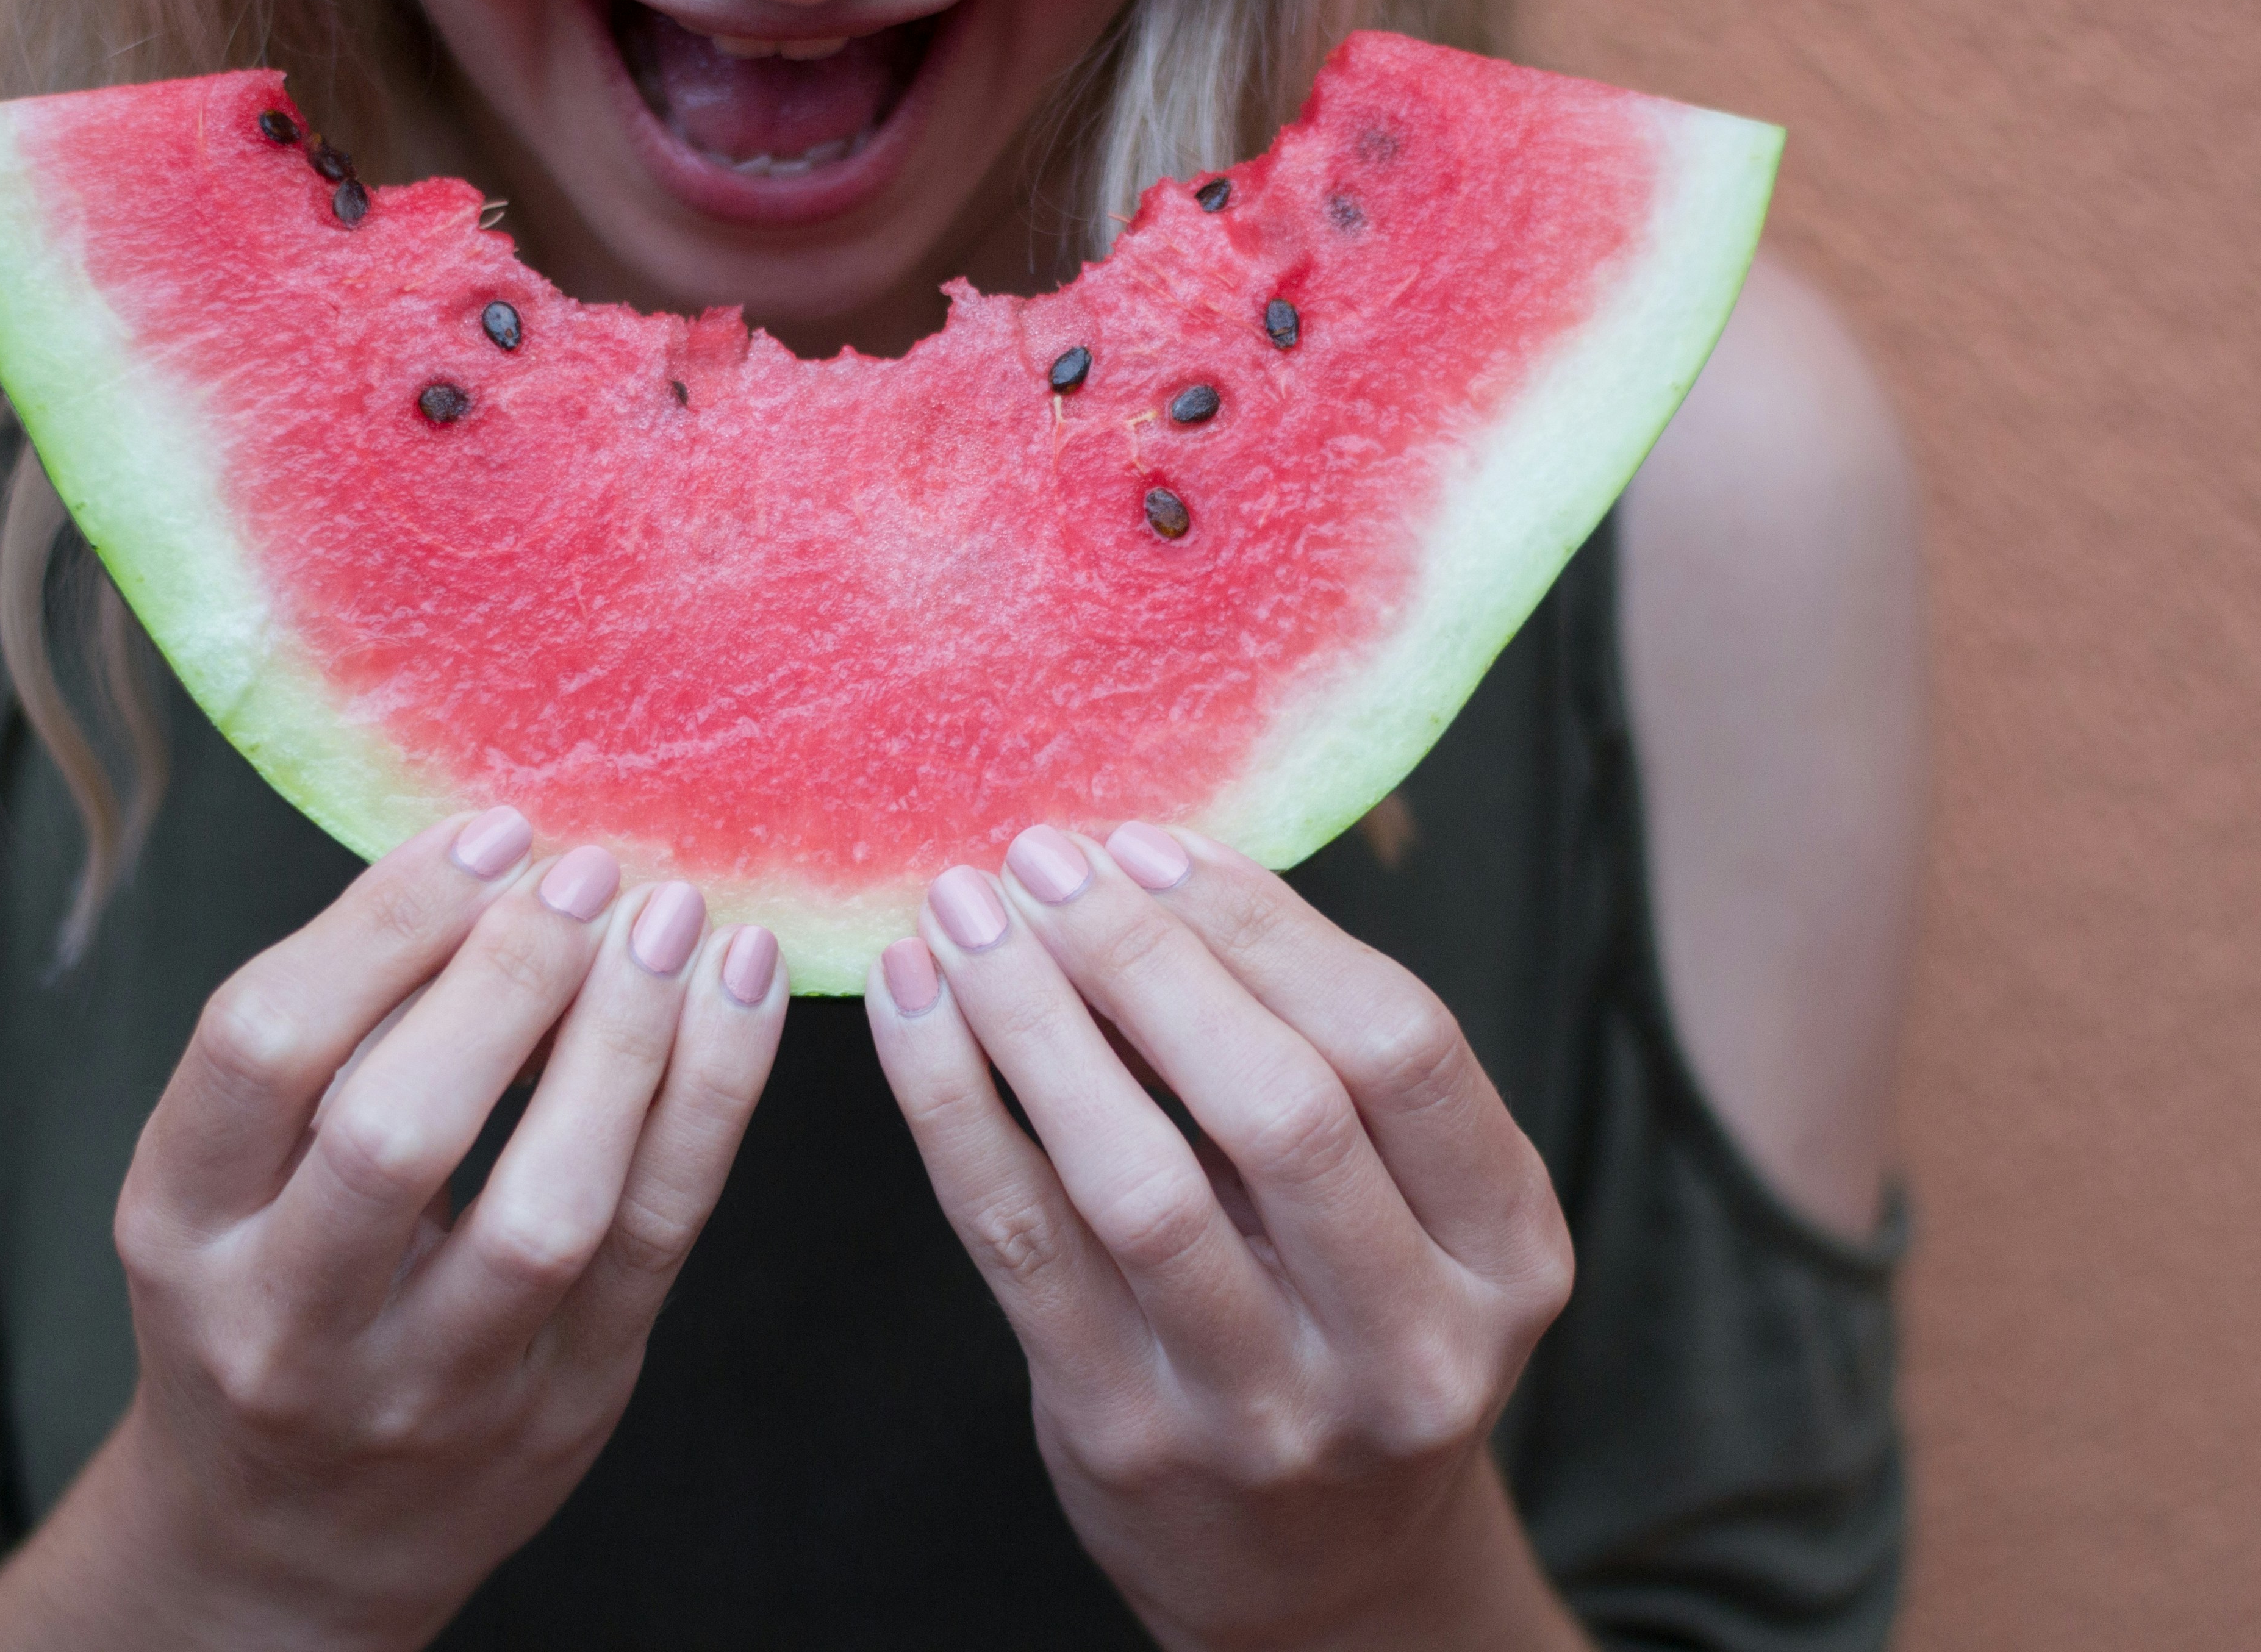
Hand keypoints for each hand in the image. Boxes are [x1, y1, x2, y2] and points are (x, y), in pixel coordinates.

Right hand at [0, 808, 785, 1651]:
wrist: (290, 1546)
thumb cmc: (266, 1302)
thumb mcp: (225, 1185)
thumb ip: (326, 1043)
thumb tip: (485, 854)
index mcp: (180, 1230)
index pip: (259, 1046)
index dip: (384, 921)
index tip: (485, 835)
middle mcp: (287, 1321)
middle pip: (394, 1133)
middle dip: (506, 978)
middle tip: (587, 870)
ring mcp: (430, 1383)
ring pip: (546, 1208)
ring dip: (623, 1040)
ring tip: (673, 916)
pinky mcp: (561, 1405)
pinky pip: (655, 1238)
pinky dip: (710, 1100)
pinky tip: (735, 990)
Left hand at [867, 823, 1583, 1651]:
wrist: (1314, 1575)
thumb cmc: (1345, 1327)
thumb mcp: (1404, 1215)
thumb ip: (1318, 1061)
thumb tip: (1147, 862)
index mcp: (1508, 1254)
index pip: (1401, 1045)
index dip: (1264, 927)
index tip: (1148, 844)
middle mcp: (1409, 1343)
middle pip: (1279, 1104)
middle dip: (1142, 957)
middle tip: (1037, 860)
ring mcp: (1266, 1407)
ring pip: (1134, 1178)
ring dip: (1031, 1020)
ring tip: (961, 916)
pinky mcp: (1126, 1433)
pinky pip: (1018, 1240)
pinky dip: (952, 1103)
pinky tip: (911, 1008)